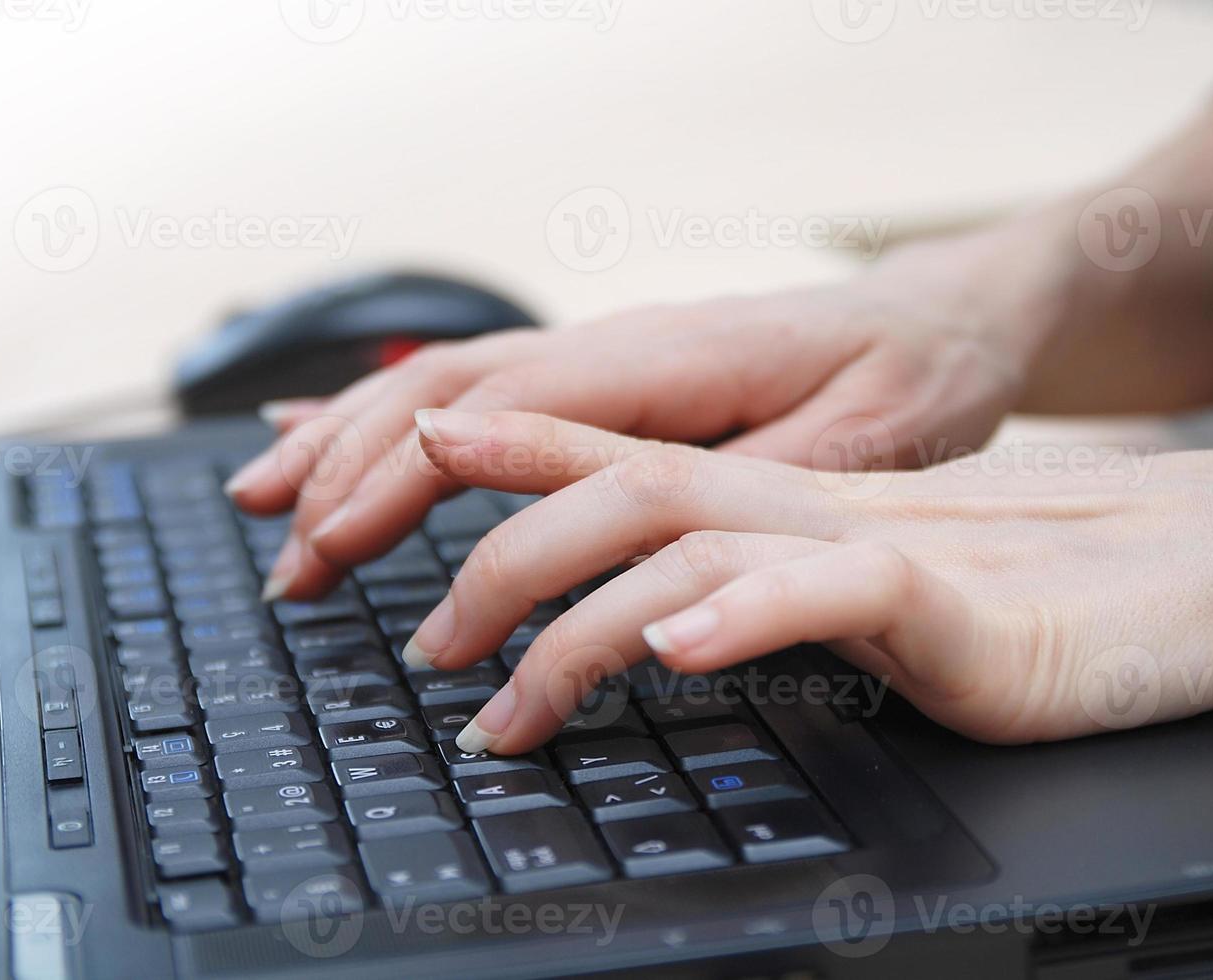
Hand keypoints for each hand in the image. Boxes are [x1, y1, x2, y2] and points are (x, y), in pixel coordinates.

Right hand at [225, 266, 1027, 600]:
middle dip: (349, 476)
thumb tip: (666, 552)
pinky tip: (336, 426)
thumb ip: (763, 490)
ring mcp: (612, 353)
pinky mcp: (616, 375)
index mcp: (671, 359)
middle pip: (450, 395)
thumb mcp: (873, 442)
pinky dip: (400, 409)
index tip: (332, 546)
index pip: (504, 415)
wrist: (945, 317)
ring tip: (266, 501)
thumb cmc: (916, 377)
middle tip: (283, 567)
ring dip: (350, 441)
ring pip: (450, 383)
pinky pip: (487, 384)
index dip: (402, 479)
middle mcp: (622, 344)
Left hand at [403, 409, 1212, 754]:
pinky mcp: (944, 598)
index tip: (413, 459)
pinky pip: (824, 589)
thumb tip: (671, 633)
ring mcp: (871, 545)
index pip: (627, 454)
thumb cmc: (1036, 601)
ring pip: (695, 539)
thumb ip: (775, 598)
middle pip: (627, 489)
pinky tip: (678, 644)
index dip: (517, 450)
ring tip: (506, 706)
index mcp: (789, 502)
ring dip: (582, 622)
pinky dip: (739, 610)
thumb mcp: (872, 596)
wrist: (1191, 577)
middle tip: (422, 650)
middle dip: (500, 555)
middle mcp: (811, 504)